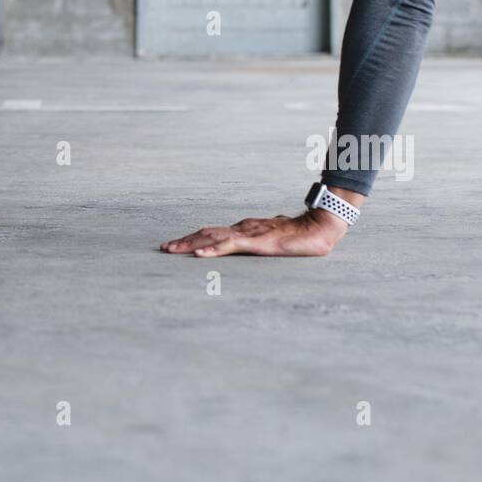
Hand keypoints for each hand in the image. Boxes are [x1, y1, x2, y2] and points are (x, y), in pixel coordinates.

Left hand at [160, 211, 342, 257]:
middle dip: (184, 241)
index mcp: (245, 229)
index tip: (176, 245)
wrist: (318, 227)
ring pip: (213, 238)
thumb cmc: (298, 234)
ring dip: (190, 244)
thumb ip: (260, 241)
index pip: (213, 232)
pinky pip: (230, 246)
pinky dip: (212, 250)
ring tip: (173, 250)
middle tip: (164, 248)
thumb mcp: (273, 239)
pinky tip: (199, 254)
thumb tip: (251, 243)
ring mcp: (248, 234)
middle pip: (207, 233)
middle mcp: (242, 228)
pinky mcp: (256, 242)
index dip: (194, 238)